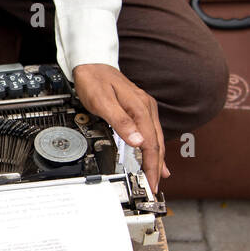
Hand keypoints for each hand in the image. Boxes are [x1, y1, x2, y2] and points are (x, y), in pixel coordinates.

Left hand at [72, 63, 168, 192]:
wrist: (91, 63)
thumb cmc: (94, 80)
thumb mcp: (102, 102)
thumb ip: (120, 122)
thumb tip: (138, 142)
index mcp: (140, 108)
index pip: (151, 143)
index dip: (152, 165)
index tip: (152, 182)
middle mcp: (146, 108)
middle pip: (157, 143)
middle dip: (156, 167)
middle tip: (154, 187)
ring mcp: (144, 108)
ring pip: (156, 139)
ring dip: (157, 160)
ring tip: (158, 177)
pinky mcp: (139, 109)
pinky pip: (151, 132)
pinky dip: (154, 148)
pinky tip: (157, 157)